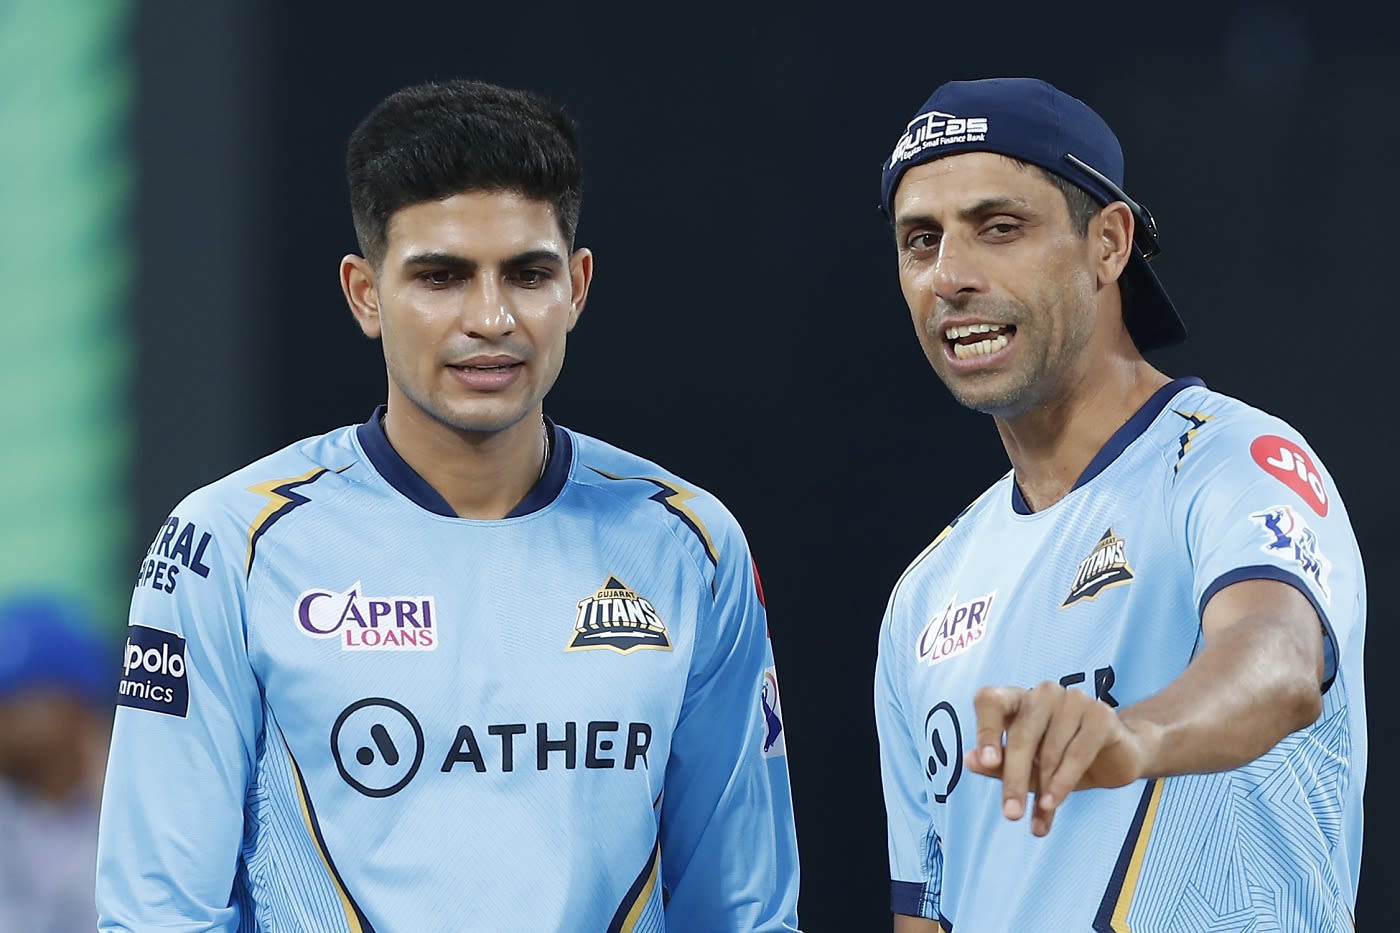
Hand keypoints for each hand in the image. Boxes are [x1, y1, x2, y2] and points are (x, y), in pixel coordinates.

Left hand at [965, 682, 1151, 835]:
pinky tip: (1054, 803)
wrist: (1117, 758)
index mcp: (1017, 699)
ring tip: (1041, 816)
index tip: (986, 762)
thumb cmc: (1062, 760)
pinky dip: (1064, 781)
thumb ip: (997, 765)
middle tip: (1011, 813)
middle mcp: (1042, 694)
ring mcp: (1073, 699)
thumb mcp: (1028, 768)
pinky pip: (1077, 752)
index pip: (989, 702)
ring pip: (1049, 749)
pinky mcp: (1100, 714)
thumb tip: (970, 761)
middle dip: (1015, 778)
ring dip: (1044, 789)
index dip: (985, 730)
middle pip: (1020, 734)